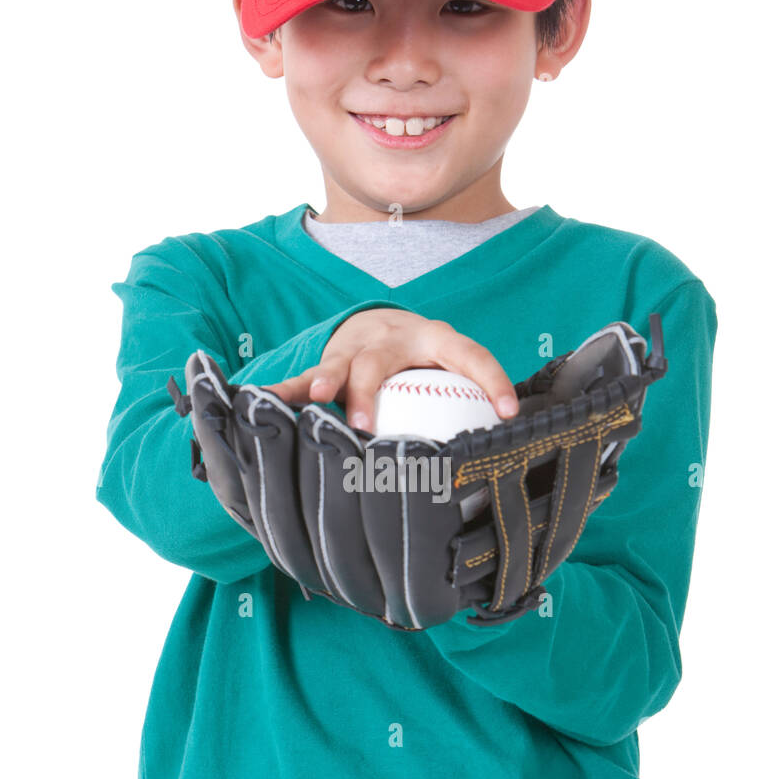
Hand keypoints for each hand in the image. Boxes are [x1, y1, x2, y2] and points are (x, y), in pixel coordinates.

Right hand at [259, 307, 518, 431]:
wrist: (383, 323)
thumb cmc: (426, 363)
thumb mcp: (452, 371)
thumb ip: (476, 402)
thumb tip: (515, 455)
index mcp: (437, 340)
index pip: (471, 356)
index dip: (492, 380)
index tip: (507, 412)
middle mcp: (393, 339)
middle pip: (380, 362)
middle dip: (371, 390)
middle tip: (366, 425)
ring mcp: (356, 349)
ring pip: (339, 363)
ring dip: (327, 382)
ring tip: (316, 400)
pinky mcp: (328, 362)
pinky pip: (303, 378)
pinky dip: (284, 393)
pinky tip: (263, 404)